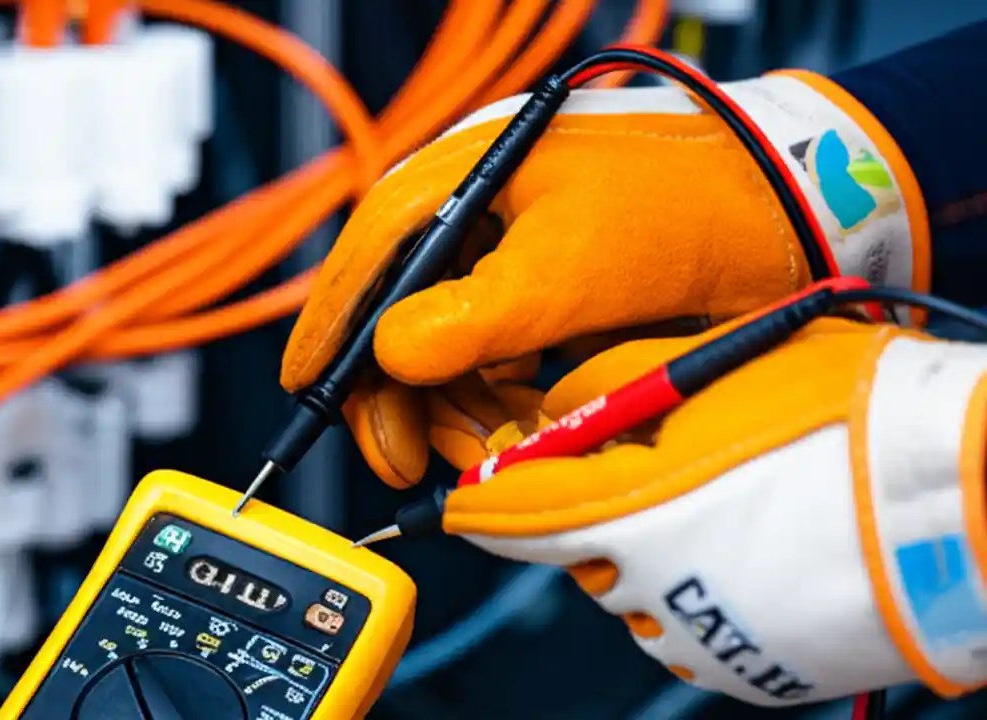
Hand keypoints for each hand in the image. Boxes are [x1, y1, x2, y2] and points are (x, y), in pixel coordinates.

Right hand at [282, 73, 925, 487]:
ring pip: (439, 357)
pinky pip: (485, 363)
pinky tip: (526, 417)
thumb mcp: (566, 271)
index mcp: (450, 190)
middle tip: (417, 459)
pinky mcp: (528, 297)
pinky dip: (496, 402)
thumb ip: (471, 320)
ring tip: (502, 440)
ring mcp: (495, 261)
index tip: (312, 402)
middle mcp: (460, 225)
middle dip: (405, 400)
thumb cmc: (673, 210)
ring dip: (459, 411)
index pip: (361, 269)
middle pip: (390, 325)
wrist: (770, 211)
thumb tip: (387, 359)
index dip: (329, 341)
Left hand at [444, 317, 986, 705]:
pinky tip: (746, 552)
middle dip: (589, 514)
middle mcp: (645, 590)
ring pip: (629, 594)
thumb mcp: (700, 372)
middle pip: (571, 554)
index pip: (506, 517)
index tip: (462, 500)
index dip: (479, 504)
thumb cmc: (836, 418)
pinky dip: (692, 595)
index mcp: (621, 514)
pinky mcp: (746, 674)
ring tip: (724, 503)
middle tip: (653, 468)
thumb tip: (545, 417)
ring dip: (646, 554)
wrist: (954, 501)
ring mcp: (699, 640)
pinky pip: (685, 630)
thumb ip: (597, 392)